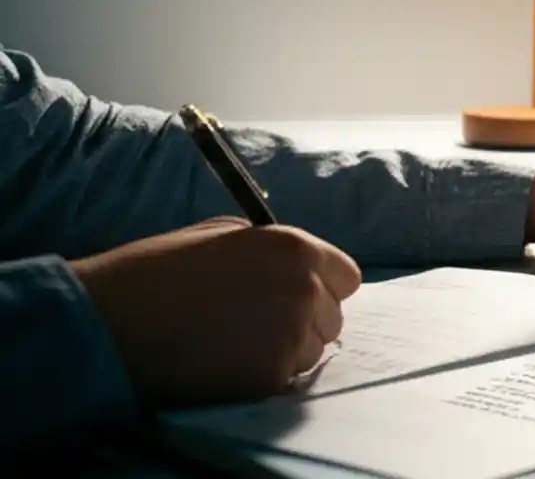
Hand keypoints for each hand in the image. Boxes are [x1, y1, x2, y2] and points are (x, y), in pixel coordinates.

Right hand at [70, 217, 360, 407]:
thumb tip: (296, 266)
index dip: (321, 288)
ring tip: (235, 342)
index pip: (345, 277)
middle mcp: (304, 288)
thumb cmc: (157, 271)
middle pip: (332, 317)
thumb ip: (269, 249)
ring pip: (313, 351)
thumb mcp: (221, 235)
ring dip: (285, 350)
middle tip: (255, 323)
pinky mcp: (271, 374)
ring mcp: (291, 333)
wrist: (110, 320)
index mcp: (295, 248)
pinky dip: (263, 374)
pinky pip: (286, 378)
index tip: (298, 297)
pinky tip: (226, 361)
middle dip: (304, 321)